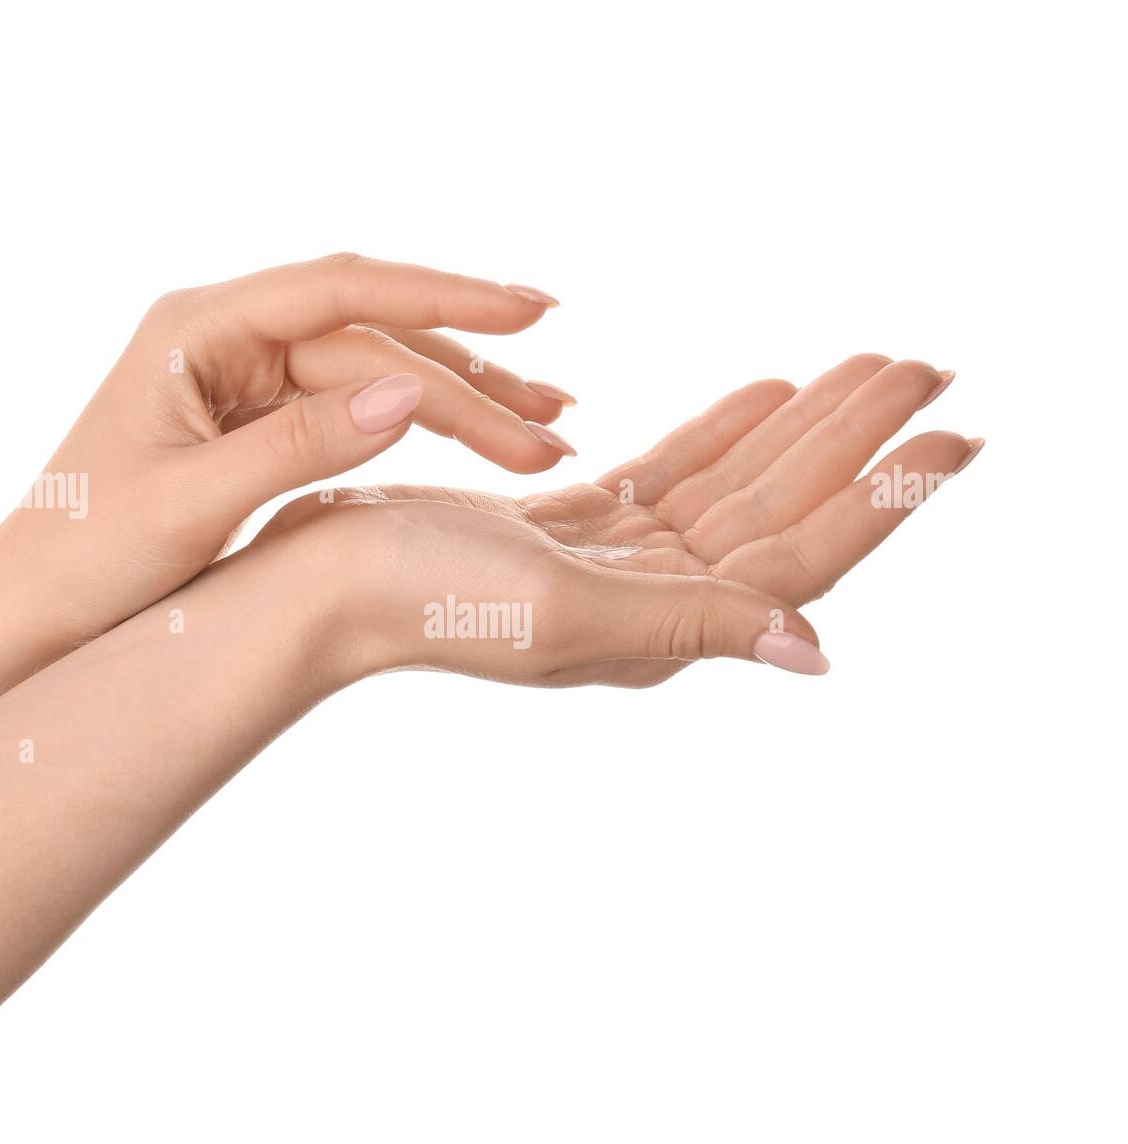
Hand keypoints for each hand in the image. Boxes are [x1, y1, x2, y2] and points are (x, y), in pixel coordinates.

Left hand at [0, 253, 574, 642]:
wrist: (35, 611)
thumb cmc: (87, 557)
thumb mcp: (194, 503)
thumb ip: (302, 445)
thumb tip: (407, 394)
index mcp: (196, 330)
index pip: (342, 291)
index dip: (442, 300)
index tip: (526, 315)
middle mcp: (227, 339)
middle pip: (374, 337)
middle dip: (472, 375)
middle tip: (560, 409)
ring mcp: (247, 381)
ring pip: (376, 374)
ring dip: (463, 401)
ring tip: (549, 428)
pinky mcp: (262, 423)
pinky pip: (357, 412)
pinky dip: (422, 430)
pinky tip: (481, 439)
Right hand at [254, 354, 978, 685]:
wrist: (315, 588)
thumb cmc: (420, 598)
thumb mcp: (565, 607)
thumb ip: (694, 621)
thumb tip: (814, 654)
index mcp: (660, 627)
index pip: (801, 556)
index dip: (881, 496)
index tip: (953, 433)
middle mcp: (649, 604)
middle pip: (779, 511)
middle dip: (853, 440)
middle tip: (926, 366)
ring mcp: (612, 566)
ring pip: (730, 487)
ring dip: (797, 428)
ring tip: (861, 367)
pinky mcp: (571, 531)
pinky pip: (669, 477)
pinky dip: (718, 432)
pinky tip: (759, 392)